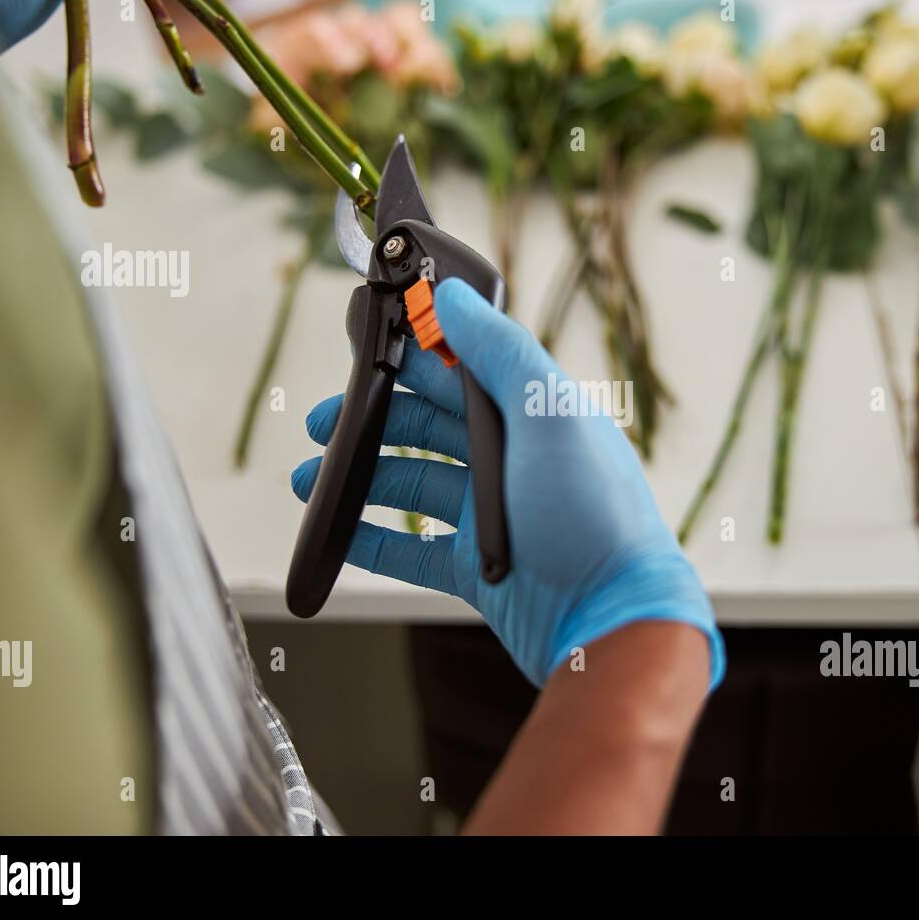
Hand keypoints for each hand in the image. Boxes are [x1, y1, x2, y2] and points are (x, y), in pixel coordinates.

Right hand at [292, 277, 724, 688]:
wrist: (609, 624)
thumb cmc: (592, 515)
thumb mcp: (548, 416)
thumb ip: (499, 350)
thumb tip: (454, 295)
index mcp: (531, 415)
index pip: (460, 370)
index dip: (409, 357)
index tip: (361, 347)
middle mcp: (511, 460)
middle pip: (427, 426)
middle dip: (371, 419)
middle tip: (320, 422)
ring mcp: (492, 516)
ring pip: (413, 484)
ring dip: (360, 478)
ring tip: (309, 481)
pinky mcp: (476, 569)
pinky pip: (410, 549)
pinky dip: (369, 539)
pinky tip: (334, 532)